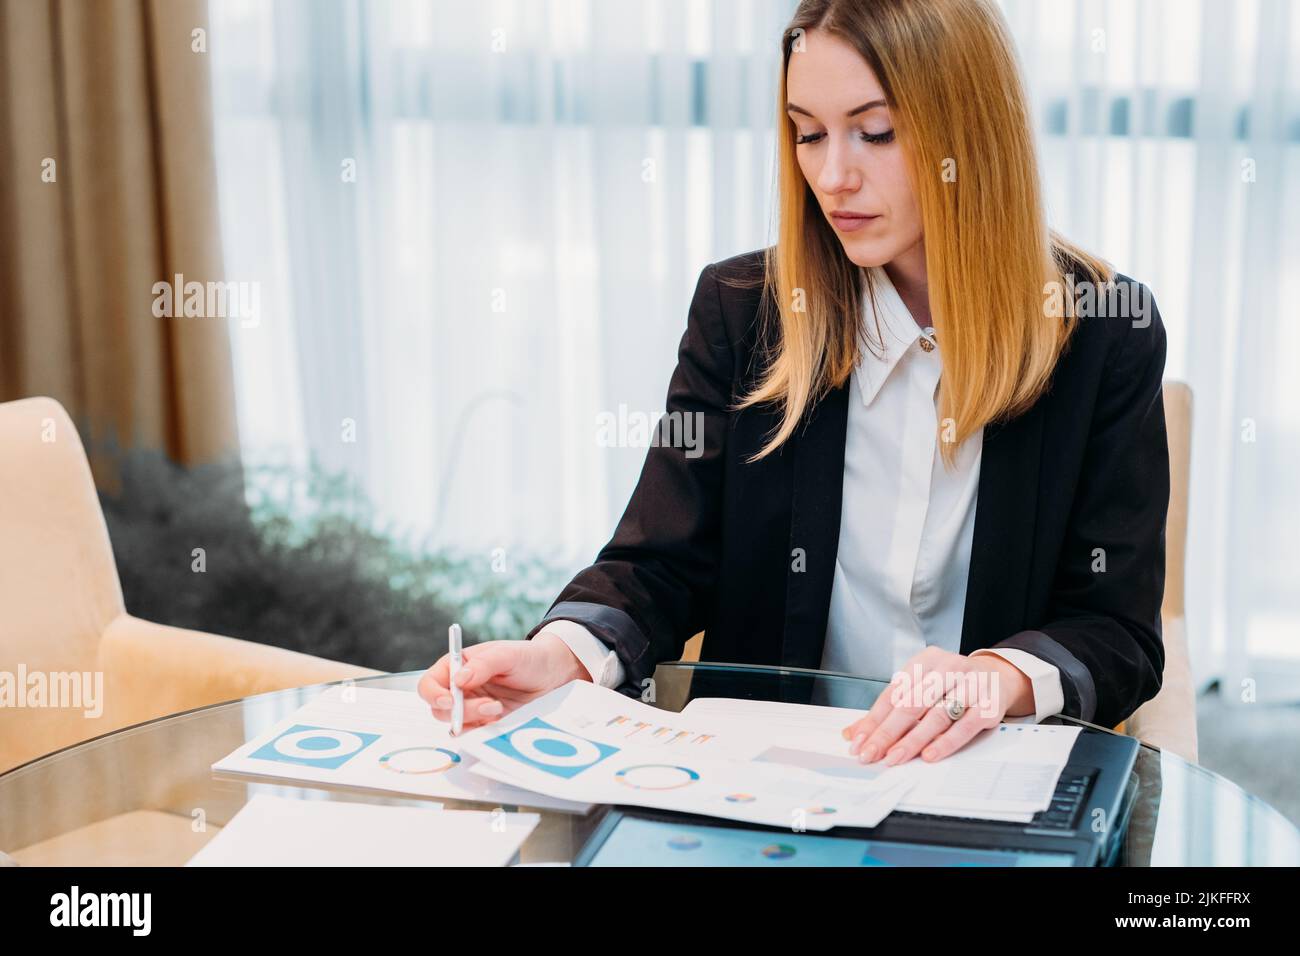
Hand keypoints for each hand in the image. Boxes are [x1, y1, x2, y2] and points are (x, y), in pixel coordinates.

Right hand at [417, 632, 591, 731]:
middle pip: (439, 709)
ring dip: (474, 720)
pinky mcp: (488, 724)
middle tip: (489, 705)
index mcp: (457, 667)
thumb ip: (482, 664)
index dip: (433, 694)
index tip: (449, 700)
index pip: (430, 684)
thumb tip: (458, 680)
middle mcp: (460, 689)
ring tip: (498, 709)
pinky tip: (500, 720)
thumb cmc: (528, 658)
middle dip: (460, 710)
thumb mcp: (507, 654)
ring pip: (456, 725)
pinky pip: (475, 735)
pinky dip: (483, 732)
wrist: (554, 675)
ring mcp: (473, 708)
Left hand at [840, 647, 1033, 766]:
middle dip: (887, 732)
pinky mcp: (989, 706)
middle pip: (911, 703)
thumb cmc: (953, 684)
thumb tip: (855, 733)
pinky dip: (945, 742)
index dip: (874, 719)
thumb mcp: (923, 687)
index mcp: (927, 660)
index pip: (894, 692)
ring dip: (912, 740)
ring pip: (936, 715)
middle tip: (871, 753)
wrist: (1000, 677)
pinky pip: (964, 727)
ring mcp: (971, 686)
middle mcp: (948, 668)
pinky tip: (929, 755)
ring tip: (895, 757)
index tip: (858, 741)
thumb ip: (891, 709)